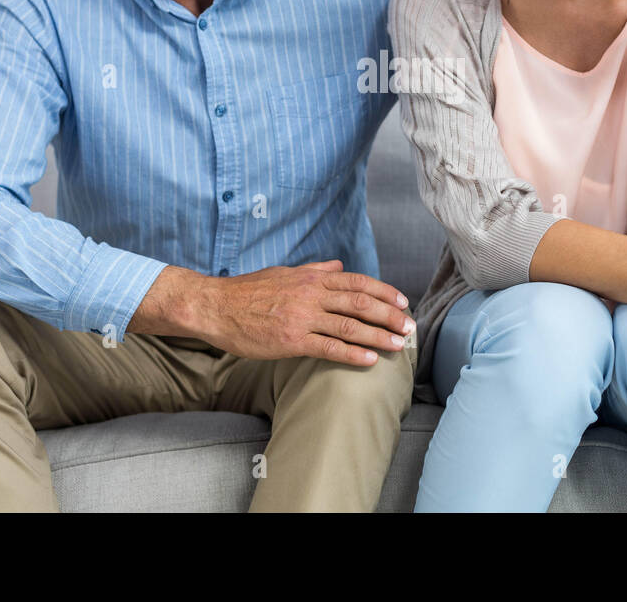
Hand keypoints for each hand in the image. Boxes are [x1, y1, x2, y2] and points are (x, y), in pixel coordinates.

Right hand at [137, 260, 415, 365]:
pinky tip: (371, 360)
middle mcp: (311, 295)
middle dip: (389, 315)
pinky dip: (353, 353)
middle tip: (410, 327)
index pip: (357, 282)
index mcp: (311, 278)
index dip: (383, 292)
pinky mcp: (291, 341)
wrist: (215, 306)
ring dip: (380, 335)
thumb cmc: (247, 291)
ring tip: (399, 345)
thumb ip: (314, 270)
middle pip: (361, 303)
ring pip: (350, 326)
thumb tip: (339, 265)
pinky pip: (329, 348)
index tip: (402, 302)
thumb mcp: (284, 273)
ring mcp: (302, 318)